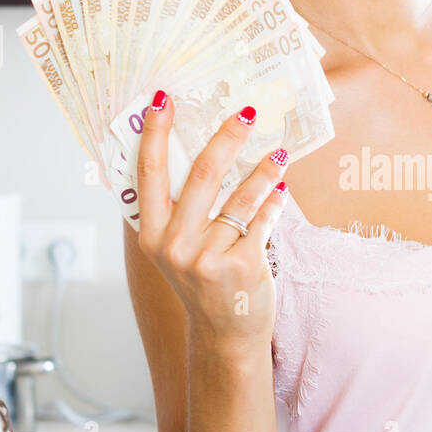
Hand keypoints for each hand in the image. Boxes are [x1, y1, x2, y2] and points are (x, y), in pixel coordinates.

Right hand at [135, 93, 289, 351]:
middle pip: (202, 176)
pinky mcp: (243, 266)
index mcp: (152, 235)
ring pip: (241, 197)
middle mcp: (175, 246)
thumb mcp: (176, 248)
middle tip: (245, 112)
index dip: (156, 134)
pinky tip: (281, 188)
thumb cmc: (201, 280)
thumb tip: (201, 149)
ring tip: (280, 152)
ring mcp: (209, 258)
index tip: (163, 98)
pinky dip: (275, 201)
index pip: (149, 174)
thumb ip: (179, 208)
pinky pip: (264, 220)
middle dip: (226, 137)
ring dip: (263, 169)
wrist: (224, 333)